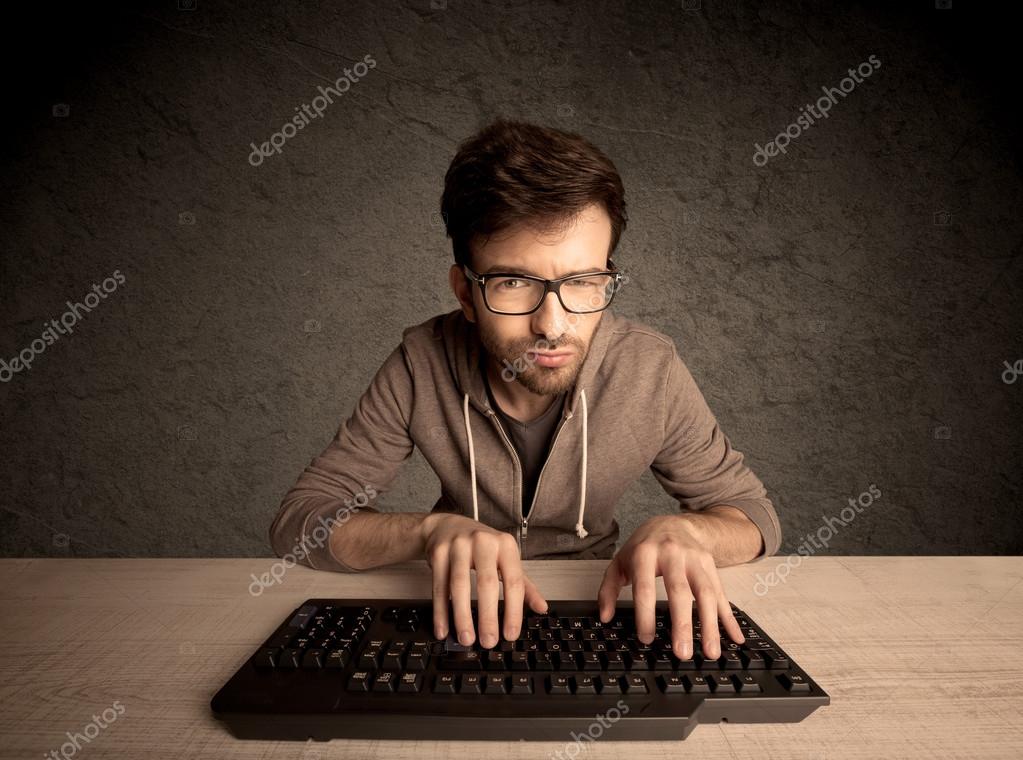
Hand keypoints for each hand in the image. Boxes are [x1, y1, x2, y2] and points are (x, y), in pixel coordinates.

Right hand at [420, 513, 547, 647]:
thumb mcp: (506, 559)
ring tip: (467, 638)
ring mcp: (458, 545)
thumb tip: (541, 607)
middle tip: (489, 641)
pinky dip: (441, 611)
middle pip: (486, 583)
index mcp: (505, 545)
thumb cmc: (482, 546)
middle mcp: (483, 542)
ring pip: (459, 585)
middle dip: (487, 616)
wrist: (448, 525)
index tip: (510, 633)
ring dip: (462, 616)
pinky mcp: (438, 552)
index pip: (514, 581)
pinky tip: (443, 628)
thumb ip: (524, 585)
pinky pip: (439, 586)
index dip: (513, 610)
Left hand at [596, 515, 744, 660]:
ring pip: (706, 593)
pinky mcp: (711, 565)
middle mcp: (673, 555)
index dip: (646, 615)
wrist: (672, 522)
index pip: (645, 588)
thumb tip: (605, 616)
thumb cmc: (644, 547)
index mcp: (645, 554)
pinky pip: (722, 594)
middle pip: (680, 592)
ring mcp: (695, 559)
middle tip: (682, 653)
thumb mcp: (620, 562)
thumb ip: (609, 589)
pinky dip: (729, 618)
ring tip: (711, 652)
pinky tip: (735, 638)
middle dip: (683, 624)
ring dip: (710, 625)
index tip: (647, 639)